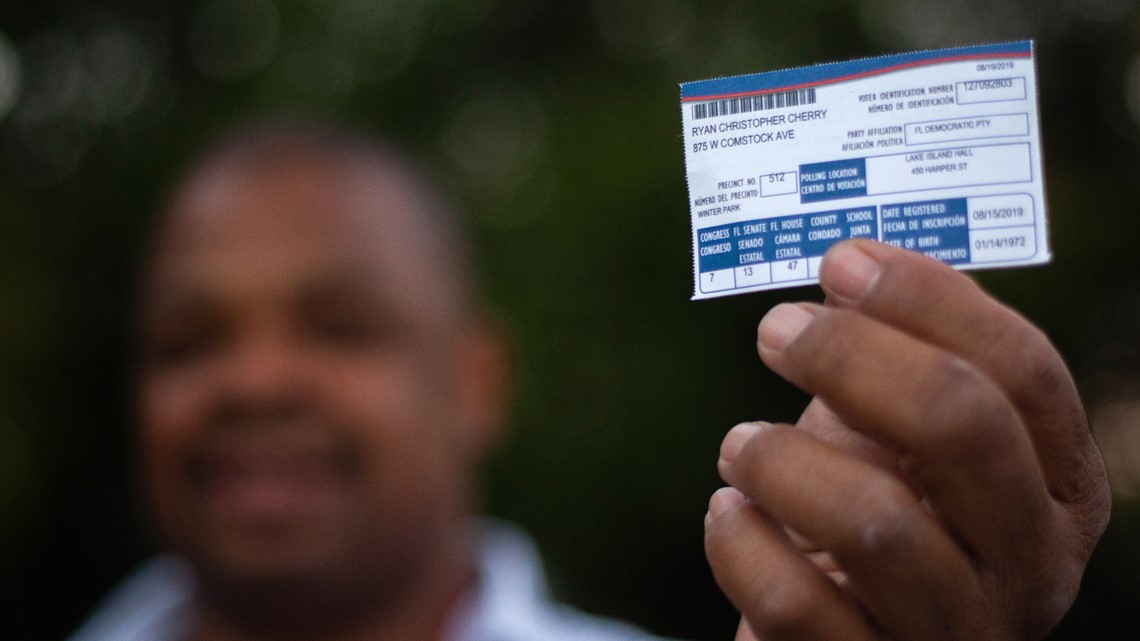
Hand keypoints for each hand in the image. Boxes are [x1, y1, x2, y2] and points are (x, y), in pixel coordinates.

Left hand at [704, 239, 1109, 640]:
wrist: (842, 640)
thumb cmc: (872, 516)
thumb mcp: (900, 441)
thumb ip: (894, 366)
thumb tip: (849, 266)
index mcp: (1059, 487)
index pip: (1023, 371)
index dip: (928, 300)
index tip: (841, 260)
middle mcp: (1031, 564)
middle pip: (963, 425)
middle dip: (853, 355)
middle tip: (776, 330)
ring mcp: (957, 631)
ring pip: (878, 524)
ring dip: (784, 460)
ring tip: (739, 445)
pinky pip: (796, 604)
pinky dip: (741, 544)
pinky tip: (728, 514)